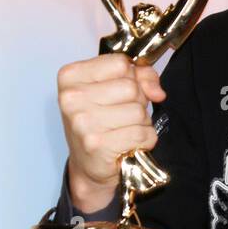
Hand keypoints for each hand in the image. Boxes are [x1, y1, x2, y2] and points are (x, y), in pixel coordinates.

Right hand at [57, 54, 166, 209]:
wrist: (88, 165)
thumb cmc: (99, 123)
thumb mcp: (112, 90)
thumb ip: (139, 77)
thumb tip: (157, 92)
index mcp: (71, 77)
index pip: (120, 63)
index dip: (132, 77)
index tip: (122, 92)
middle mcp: (72, 98)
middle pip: (131, 87)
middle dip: (137, 102)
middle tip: (122, 116)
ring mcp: (83, 122)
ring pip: (139, 111)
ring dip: (141, 123)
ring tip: (124, 130)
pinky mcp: (98, 144)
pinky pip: (142, 133)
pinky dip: (144, 140)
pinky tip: (128, 143)